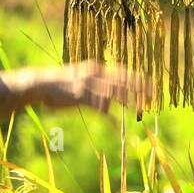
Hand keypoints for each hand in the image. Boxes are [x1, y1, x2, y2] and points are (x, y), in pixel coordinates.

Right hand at [26, 61, 141, 112]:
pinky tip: (116, 124)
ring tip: (139, 109)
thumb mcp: (80, 79)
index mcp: (96, 68)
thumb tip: (108, 101)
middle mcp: (94, 74)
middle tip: (152, 96)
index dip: (138, 79)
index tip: (151, 85)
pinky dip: (108, 116)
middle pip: (122, 81)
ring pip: (113, 92)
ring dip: (127, 100)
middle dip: (138, 88)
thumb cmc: (60, 84)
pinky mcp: (80, 96)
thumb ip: (96, 87)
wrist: (41, 84)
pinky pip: (98, 107)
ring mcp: (88, 85)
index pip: (122, 72)